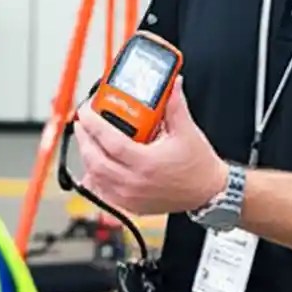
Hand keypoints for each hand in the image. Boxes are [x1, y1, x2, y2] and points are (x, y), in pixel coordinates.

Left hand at [73, 79, 227, 216]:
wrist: (208, 192)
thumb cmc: (198, 166)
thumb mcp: (187, 131)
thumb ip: (175, 105)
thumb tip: (171, 85)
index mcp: (147, 163)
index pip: (109, 142)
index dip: (94, 124)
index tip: (86, 111)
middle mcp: (135, 182)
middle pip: (95, 159)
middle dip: (84, 138)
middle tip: (83, 121)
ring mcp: (131, 197)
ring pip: (95, 177)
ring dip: (87, 156)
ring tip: (87, 138)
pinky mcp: (131, 205)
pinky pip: (102, 193)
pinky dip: (94, 178)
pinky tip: (93, 165)